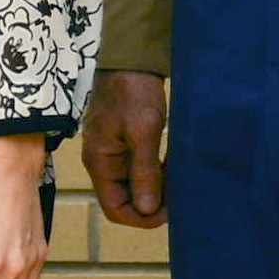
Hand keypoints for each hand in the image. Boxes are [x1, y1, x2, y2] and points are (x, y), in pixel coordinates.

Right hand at [81, 69, 169, 228]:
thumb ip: (144, 171)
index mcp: (99, 162)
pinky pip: (135, 171)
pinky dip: (154, 175)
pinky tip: (170, 167)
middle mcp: (101, 162)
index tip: (170, 210)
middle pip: (123, 200)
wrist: (130, 60)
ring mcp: (110, 152)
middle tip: (179, 194)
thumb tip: (147, 209)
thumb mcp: (143, 131)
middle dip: (151, 204)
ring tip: (177, 181)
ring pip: (131, 187)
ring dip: (154, 190)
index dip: (142, 218)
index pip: (114, 209)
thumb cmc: (134, 93)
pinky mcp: (121, 143)